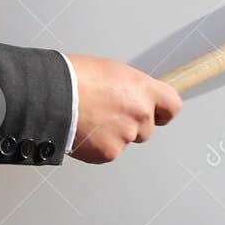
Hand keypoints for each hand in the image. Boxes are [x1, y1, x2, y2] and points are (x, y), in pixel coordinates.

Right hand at [66, 54, 182, 163]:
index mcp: (143, 89)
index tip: (158, 114)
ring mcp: (126, 135)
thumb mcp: (112, 71)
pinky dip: (97, 145)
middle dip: (132, 125)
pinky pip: (108, 151)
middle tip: (108, 114)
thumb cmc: (76, 77)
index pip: (172, 106)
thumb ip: (131, 87)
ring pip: (126, 140)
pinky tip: (84, 130)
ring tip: (91, 119)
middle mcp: (140, 114)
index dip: (163, 111)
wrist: (52, 96)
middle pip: (147, 128)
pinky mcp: (109, 152)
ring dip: (114, 135)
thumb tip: (134, 96)